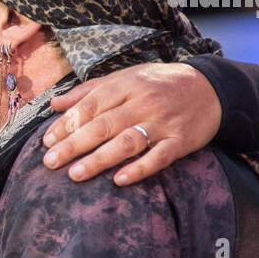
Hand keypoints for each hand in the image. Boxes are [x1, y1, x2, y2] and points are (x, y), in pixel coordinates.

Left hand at [42, 62, 220, 185]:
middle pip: (104, 125)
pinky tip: (118, 180)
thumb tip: (55, 104)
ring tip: (75, 174)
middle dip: (74, 145)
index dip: (67, 123)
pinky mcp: (181, 141)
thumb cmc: (159, 84)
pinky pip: (159, 157)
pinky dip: (139, 169)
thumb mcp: (125, 77)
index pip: (91, 105)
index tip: (47, 140)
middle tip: (50, 161)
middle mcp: (143, 103)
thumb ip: (89, 92)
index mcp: (127, 85)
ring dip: (99, 159)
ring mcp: (163, 123)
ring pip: (127, 142)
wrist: (211, 88)